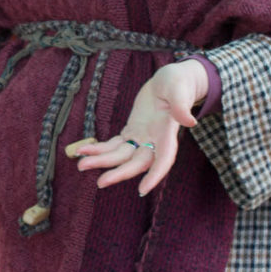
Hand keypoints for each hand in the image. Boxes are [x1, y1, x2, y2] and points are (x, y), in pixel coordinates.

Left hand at [75, 59, 208, 195]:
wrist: (169, 81)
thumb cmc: (177, 82)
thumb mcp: (179, 88)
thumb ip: (182, 105)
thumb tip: (189, 122)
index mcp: (168, 133)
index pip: (164, 158)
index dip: (155, 175)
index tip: (142, 190)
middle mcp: (155, 141)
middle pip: (137, 163)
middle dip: (119, 173)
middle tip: (101, 183)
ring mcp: (142, 138)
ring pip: (121, 156)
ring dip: (101, 162)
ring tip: (81, 165)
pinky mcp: (131, 133)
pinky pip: (113, 145)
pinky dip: (98, 149)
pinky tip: (82, 151)